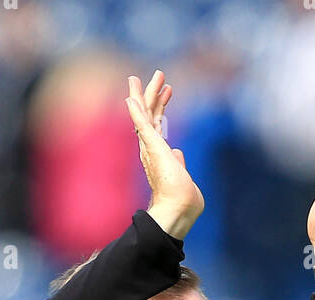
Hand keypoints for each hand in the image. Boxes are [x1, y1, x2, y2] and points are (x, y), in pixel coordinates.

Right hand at [125, 69, 203, 240]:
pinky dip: (136, 110)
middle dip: (152, 94)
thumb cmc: (183, 200)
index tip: (169, 90)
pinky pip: (142, 125)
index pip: (159, 125)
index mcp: (159, 155)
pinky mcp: (151, 148)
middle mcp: (151, 151)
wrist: (179, 210)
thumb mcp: (183, 175)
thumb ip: (178, 162)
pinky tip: (130, 97)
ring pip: (145, 116)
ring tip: (135, 77)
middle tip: (157, 74)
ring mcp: (150, 149)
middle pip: (150, 116)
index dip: (163, 106)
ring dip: (143, 95)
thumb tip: (178, 152)